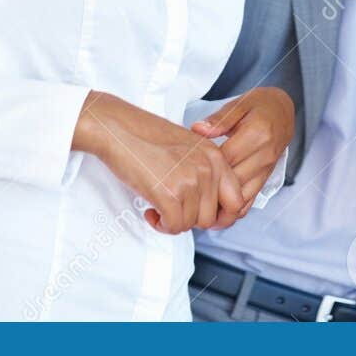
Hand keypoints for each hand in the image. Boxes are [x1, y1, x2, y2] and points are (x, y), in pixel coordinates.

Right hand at [72, 92, 243, 234]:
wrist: (118, 129)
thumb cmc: (146, 136)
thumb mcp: (189, 148)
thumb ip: (205, 171)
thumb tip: (210, 204)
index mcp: (215, 156)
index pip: (236, 201)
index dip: (219, 215)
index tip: (200, 216)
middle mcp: (208, 169)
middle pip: (210, 218)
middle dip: (189, 218)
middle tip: (172, 208)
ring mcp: (189, 181)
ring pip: (190, 224)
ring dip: (173, 221)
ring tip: (158, 207)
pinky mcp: (169, 194)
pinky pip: (173, 226)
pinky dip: (161, 225)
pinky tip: (151, 211)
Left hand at [191, 87, 294, 228]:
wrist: (283, 111)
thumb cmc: (259, 105)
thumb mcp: (238, 104)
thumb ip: (219, 119)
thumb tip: (198, 130)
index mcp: (257, 134)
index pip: (226, 158)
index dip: (204, 168)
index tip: (183, 173)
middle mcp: (264, 155)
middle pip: (232, 182)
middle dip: (209, 192)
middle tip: (184, 196)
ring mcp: (266, 169)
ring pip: (242, 197)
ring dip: (220, 207)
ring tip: (196, 211)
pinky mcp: (266, 178)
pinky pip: (250, 200)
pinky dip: (233, 210)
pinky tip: (216, 213)